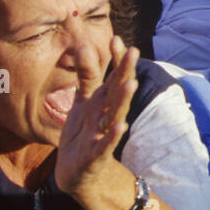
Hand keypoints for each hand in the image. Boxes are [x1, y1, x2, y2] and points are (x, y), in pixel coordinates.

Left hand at [54, 35, 139, 205]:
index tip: (116, 39)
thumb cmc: (83, 131)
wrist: (75, 170)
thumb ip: (86, 75)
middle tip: (134, 51)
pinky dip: (113, 135)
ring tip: (131, 83)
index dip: (116, 60)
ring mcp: (103, 133)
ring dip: (123, 99)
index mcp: (104, 101)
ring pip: (115, 114)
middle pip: (118, 91)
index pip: (113, 76)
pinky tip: (120, 125)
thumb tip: (84, 45)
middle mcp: (108, 114)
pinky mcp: (96, 154)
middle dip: (125, 72)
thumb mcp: (83, 101)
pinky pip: (106, 144)